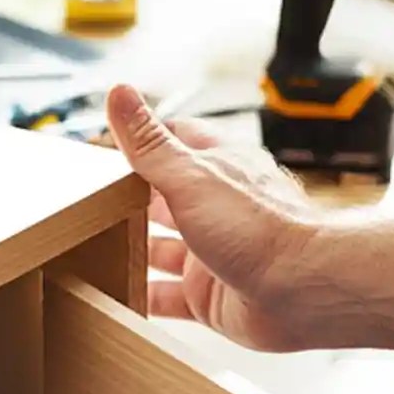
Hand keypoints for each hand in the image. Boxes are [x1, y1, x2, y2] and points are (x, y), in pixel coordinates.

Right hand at [102, 84, 321, 350]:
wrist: (304, 290)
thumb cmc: (263, 229)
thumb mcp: (191, 176)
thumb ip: (150, 143)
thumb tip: (121, 95)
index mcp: (217, 168)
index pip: (172, 142)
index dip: (139, 142)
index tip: (103, 148)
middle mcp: (216, 208)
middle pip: (163, 199)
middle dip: (129, 202)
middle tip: (89, 203)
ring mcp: (213, 252)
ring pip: (163, 250)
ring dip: (133, 251)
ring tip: (93, 250)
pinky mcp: (212, 295)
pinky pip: (170, 297)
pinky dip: (145, 297)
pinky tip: (119, 298)